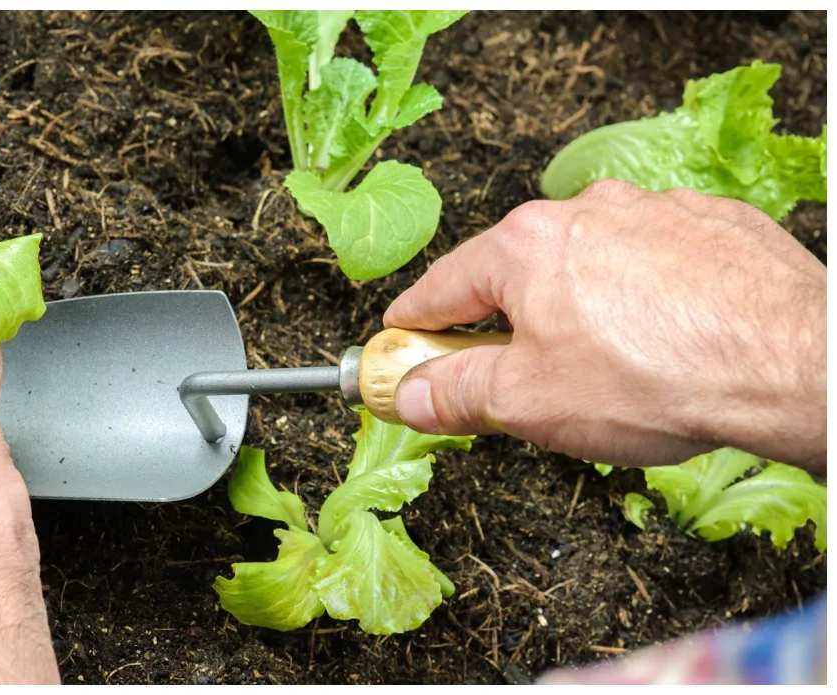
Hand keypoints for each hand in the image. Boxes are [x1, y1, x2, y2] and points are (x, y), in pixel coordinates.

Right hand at [385, 181, 825, 471]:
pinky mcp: (712, 224)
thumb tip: (409, 396)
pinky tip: (663, 339)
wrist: (790, 363)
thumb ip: (455, 394)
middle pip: (516, 273)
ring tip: (606, 366)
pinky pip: (654, 260)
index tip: (403, 347)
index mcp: (524, 245)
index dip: (414, 326)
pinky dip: (644, 294)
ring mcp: (653, 211)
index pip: (441, 288)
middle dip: (505, 324)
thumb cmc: (657, 379)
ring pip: (589, 263)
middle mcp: (584, 211)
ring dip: (578, 306)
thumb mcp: (528, 402)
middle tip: (511, 377)